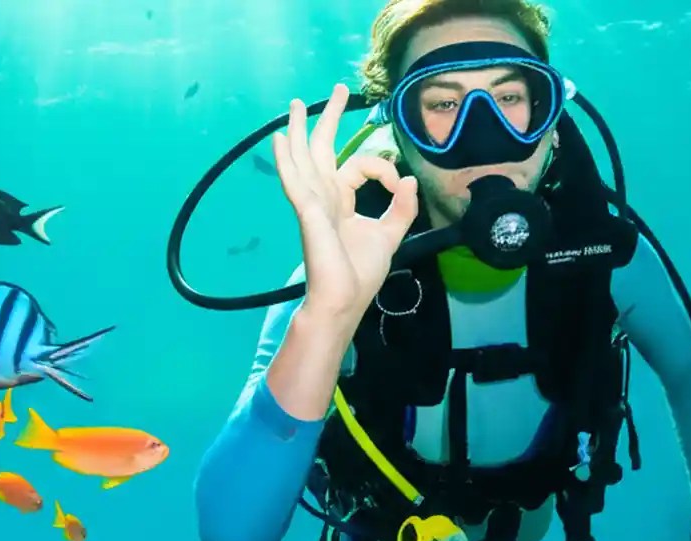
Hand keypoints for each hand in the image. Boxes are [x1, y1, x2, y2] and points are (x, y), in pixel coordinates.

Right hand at [272, 83, 419, 322]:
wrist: (342, 301)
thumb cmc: (360, 274)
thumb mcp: (390, 236)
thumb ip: (402, 209)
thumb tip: (410, 181)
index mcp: (341, 203)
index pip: (358, 168)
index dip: (383, 168)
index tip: (399, 185)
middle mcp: (324, 199)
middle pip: (323, 150)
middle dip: (330, 119)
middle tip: (338, 90)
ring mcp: (313, 204)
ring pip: (304, 158)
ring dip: (299, 129)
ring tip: (296, 104)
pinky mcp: (308, 212)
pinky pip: (295, 180)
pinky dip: (286, 159)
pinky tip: (280, 138)